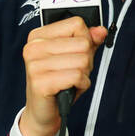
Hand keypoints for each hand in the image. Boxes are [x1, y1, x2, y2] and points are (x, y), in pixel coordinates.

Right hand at [20, 17, 106, 135]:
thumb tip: (101, 31)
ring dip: (84, 74)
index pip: (77, 24)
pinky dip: (81, 85)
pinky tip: (70, 89)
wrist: (43, 111)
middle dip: (86, 60)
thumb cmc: (58, 81)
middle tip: (72, 71)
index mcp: (38, 36)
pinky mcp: (41, 83)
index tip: (75, 53)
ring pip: (83, 60)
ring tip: (70, 80)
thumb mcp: (75, 56)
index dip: (85, 40)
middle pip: (83, 43)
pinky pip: (78, 76)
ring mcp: (35, 65)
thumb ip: (88, 40)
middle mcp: (33, 48)